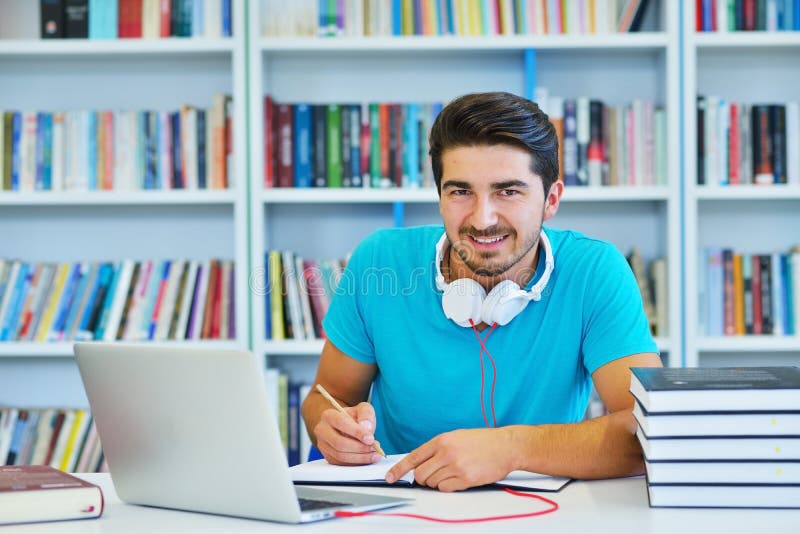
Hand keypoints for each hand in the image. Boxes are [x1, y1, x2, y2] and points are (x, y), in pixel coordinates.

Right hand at [313, 402, 382, 465]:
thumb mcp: (363, 409)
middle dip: (359, 447)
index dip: (356, 432)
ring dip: (360, 457)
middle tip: (374, 447)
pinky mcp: (329, 457)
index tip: (370, 438)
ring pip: (341, 456)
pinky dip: (357, 462)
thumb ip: (366, 415)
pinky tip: (368, 458)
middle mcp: (322, 430)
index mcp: (329, 415)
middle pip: (339, 443)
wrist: (351, 427)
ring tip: (374, 454)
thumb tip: (366, 427)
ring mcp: (324, 446)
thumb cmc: (356, 417)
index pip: (341, 423)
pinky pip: (342, 464)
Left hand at [386, 428, 514, 491]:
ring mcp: (455, 466)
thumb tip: (420, 463)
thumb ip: (437, 449)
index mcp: (441, 440)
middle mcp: (446, 453)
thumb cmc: (482, 441)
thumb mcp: (456, 437)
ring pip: (432, 483)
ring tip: (453, 472)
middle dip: (423, 479)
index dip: (399, 469)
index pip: (413, 457)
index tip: (390, 477)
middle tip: (433, 475)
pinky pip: (445, 489)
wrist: (506, 446)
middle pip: (420, 474)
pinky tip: (459, 478)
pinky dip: (448, 487)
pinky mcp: (465, 479)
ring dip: (438, 482)